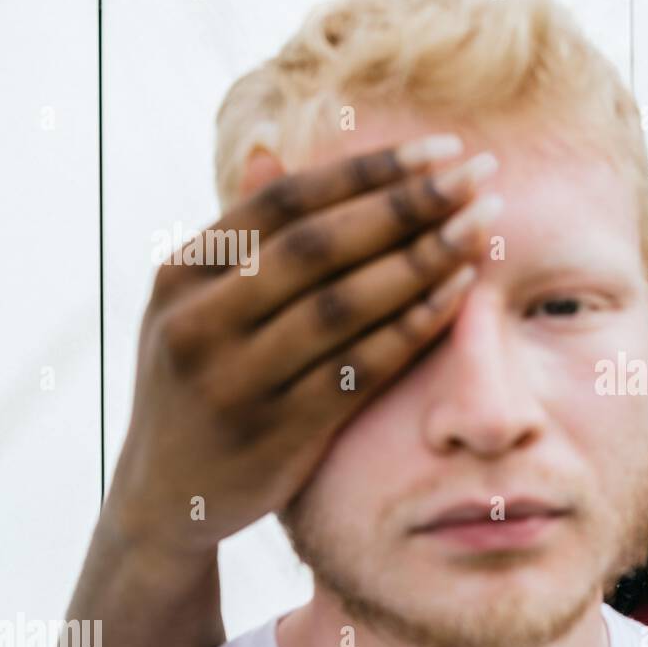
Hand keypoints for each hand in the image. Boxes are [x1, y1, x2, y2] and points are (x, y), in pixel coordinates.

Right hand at [105, 134, 500, 563]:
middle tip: (480, 175)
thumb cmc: (201, 383)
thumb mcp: (195, 307)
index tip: (443, 148)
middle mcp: (199, 320)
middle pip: (319, 245)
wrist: (166, 498)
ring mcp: (236, 380)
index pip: (286, 200)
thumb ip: (241, 239)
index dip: (369, 169)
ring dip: (421, 259)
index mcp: (182, 273)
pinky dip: (413, 327)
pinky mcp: (277, 433)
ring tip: (481, 225)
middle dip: (408, 204)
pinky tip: (459, 293)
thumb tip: (269, 150)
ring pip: (342, 305)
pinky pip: (359, 368)